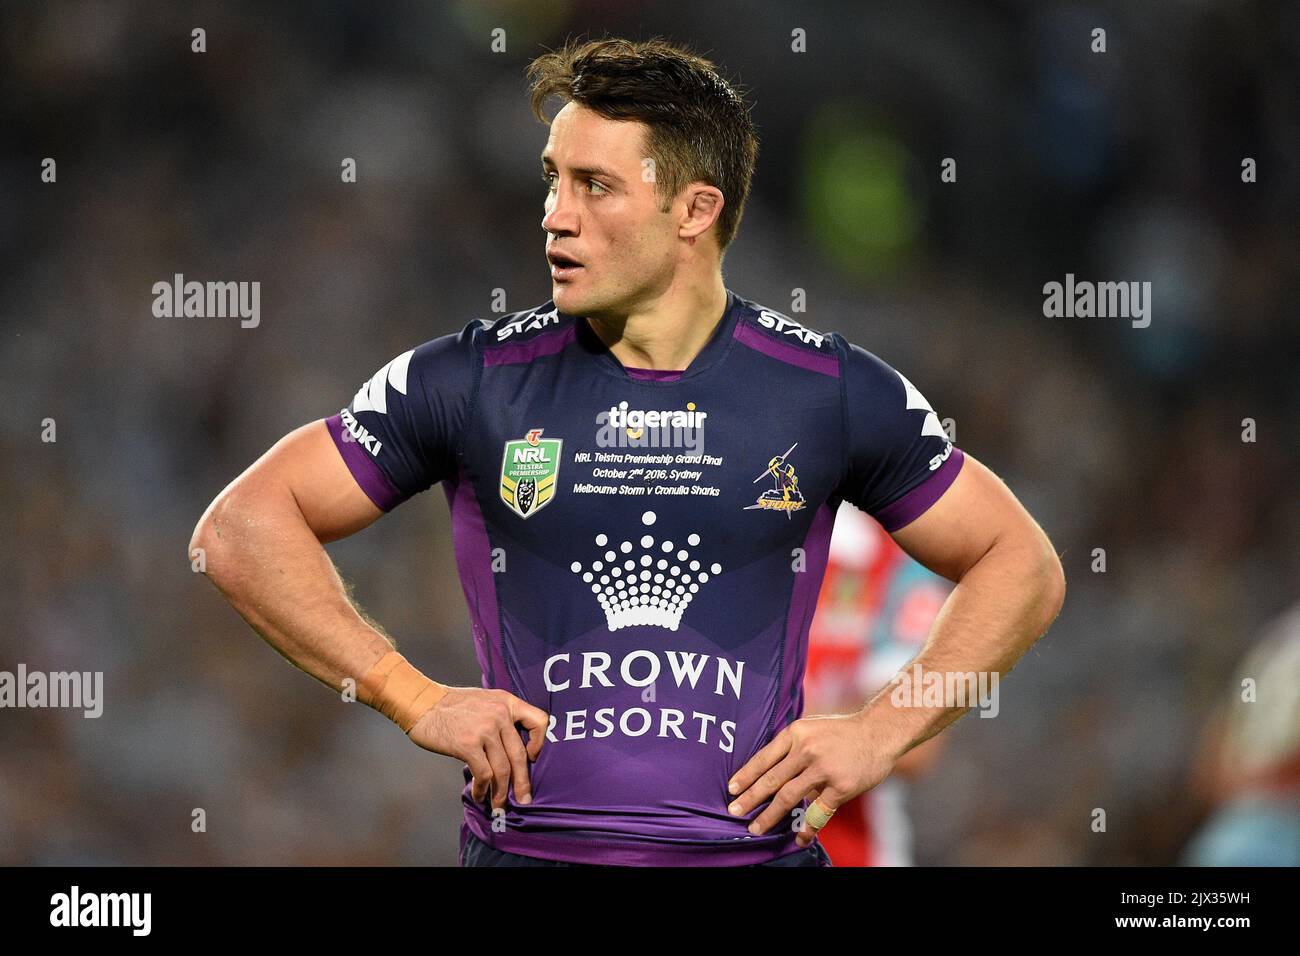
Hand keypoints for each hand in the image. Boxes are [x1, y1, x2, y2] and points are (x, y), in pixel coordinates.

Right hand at [406, 687, 548, 812]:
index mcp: (507, 702)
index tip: (532, 757)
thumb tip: (513, 748)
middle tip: (524, 800)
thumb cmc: (452, 705)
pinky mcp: (468, 744)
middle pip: (519, 755)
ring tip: (498, 806)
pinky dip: (483, 789)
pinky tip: (479, 795)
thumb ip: (501, 716)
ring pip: (503, 769)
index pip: (540, 720)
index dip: (540, 742)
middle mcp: (500, 714)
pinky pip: (484, 774)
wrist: (422, 703)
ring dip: (501, 793)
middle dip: (522, 782)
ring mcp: (484, 729)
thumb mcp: (485, 700)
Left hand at [725, 711, 897, 846]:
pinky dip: (807, 827)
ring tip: (756, 827)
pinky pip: (818, 812)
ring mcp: (823, 769)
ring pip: (788, 797)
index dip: (746, 775)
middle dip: (750, 798)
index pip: (764, 758)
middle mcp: (806, 750)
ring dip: (769, 815)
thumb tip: (768, 769)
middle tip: (734, 811)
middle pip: (771, 779)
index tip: (732, 789)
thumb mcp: (812, 728)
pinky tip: (798, 837)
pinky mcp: (840, 786)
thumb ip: (792, 745)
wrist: (878, 732)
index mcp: (796, 734)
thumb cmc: (842, 731)